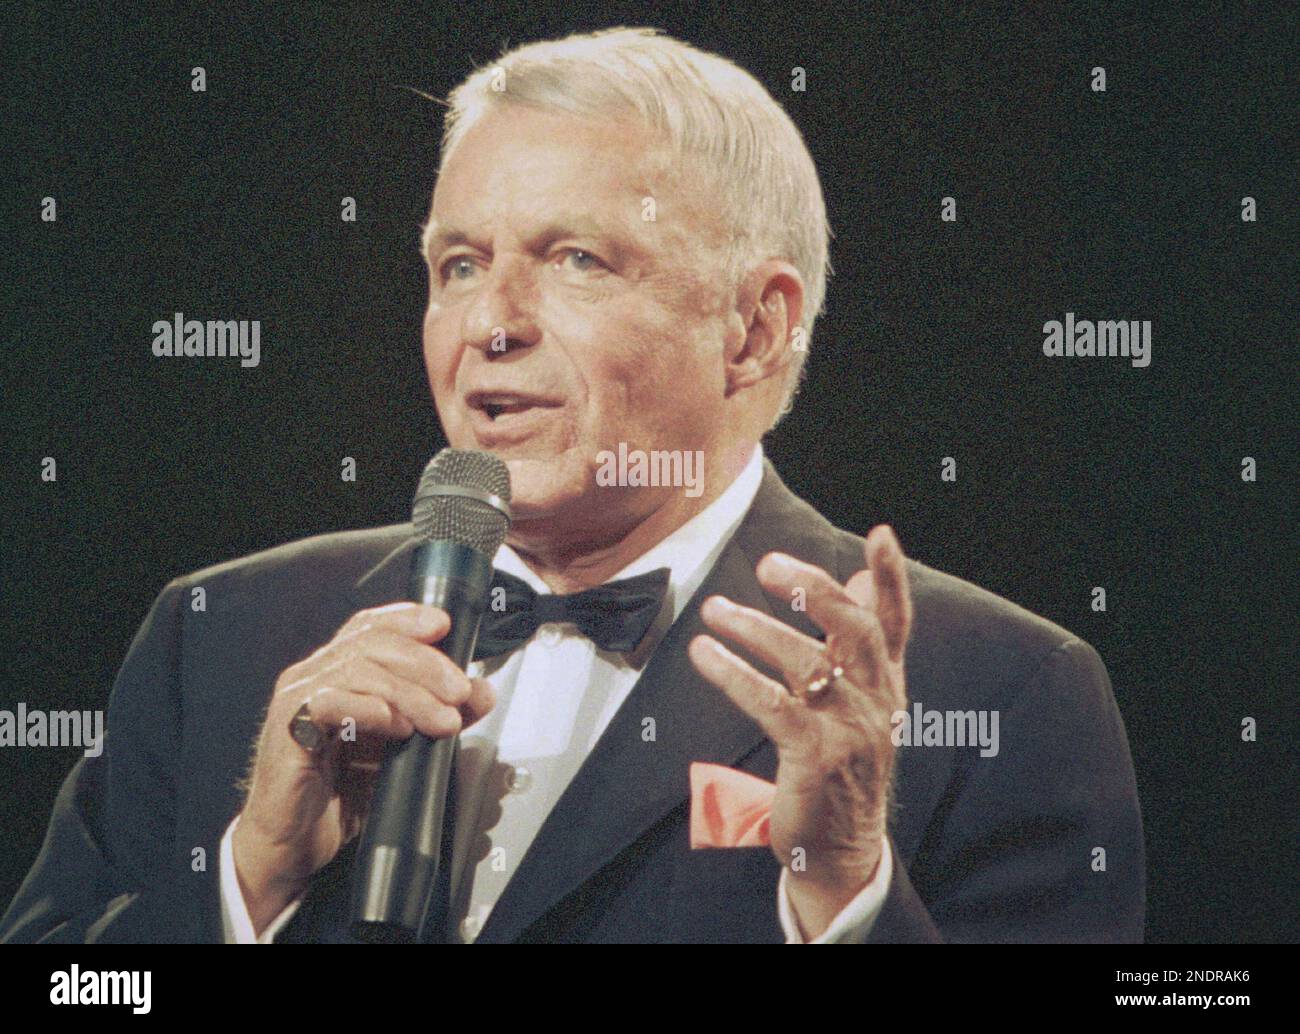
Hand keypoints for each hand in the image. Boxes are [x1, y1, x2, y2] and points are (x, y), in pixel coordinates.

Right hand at [232, 602, 494, 934]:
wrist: (295, 844)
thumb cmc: (340, 791)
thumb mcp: (402, 746)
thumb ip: (440, 713)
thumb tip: (481, 693)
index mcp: (338, 670)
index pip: (371, 625)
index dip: (407, 618)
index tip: (444, 626)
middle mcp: (314, 676)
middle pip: (372, 644)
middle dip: (426, 664)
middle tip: (459, 692)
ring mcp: (298, 700)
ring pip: (357, 670)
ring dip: (409, 692)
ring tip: (441, 720)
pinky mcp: (288, 731)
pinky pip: (328, 704)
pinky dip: (368, 710)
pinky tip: (396, 727)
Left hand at [688, 525, 911, 938]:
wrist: (842, 849)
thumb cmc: (844, 764)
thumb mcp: (863, 701)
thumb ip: (858, 641)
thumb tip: (860, 577)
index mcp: (886, 684)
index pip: (895, 622)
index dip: (891, 577)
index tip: (880, 533)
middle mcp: (875, 701)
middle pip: (855, 630)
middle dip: (813, 590)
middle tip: (769, 564)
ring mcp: (848, 730)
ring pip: (803, 662)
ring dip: (753, 628)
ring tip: (714, 610)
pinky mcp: (814, 757)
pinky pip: (770, 703)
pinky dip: (733, 673)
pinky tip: (704, 655)